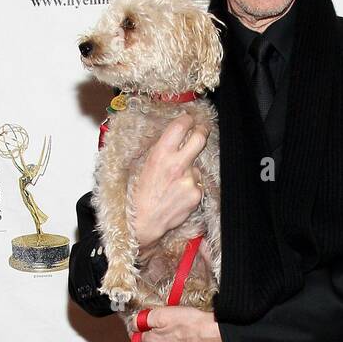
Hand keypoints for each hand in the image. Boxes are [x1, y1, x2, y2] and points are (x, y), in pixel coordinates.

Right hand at [131, 111, 208, 247]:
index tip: (190, 119)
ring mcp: (189, 180)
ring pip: (196, 166)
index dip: (188, 119)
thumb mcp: (144, 166)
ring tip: (175, 184)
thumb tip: (175, 138)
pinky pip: (197, 184)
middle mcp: (177, 165)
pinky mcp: (196, 194)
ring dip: (190, 170)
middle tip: (201, 130)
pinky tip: (178, 195)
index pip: (180, 127)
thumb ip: (161, 151)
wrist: (144, 221)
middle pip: (199, 138)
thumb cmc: (140, 194)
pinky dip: (191, 187)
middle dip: (202, 131)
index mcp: (161, 154)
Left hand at [140, 305, 223, 341]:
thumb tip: (135, 322)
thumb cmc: (194, 323)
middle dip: (157, 339)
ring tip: (181, 339)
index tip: (150, 326)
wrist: (216, 334)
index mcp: (154, 341)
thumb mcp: (165, 313)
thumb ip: (146, 318)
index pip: (140, 337)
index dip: (145, 329)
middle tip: (170, 330)